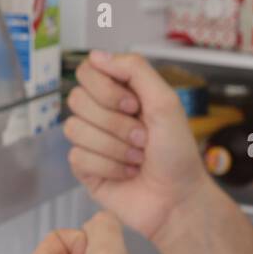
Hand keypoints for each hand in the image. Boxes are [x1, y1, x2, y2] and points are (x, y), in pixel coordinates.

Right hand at [64, 51, 204, 240]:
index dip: (106, 88)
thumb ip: (135, 71)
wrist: (178, 198)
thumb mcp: (166, 103)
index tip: (133, 105)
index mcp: (122, 93)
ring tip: (138, 157)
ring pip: (74, 129)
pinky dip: (109, 166)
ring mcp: (92, 140)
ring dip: (115, 146)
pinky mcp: (85, 168)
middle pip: (76, 99)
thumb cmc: (178, 153)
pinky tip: (127, 173)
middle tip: (143, 137)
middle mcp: (103, 114)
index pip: (87, 71)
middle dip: (115, 122)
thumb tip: (97, 55)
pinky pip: (77, 156)